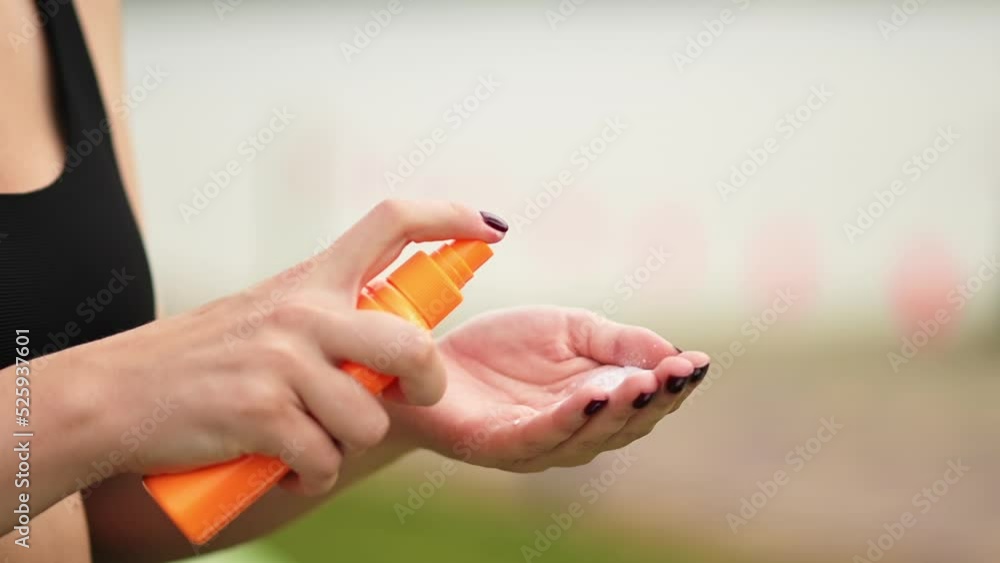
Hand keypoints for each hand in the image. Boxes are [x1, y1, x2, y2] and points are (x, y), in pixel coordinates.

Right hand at [58, 200, 504, 495]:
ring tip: (305, 438)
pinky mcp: (264, 412)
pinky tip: (283, 464)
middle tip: (411, 399)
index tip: (488, 225)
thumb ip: (327, 322)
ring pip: (368, 421)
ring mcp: (283, 362)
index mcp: (309, 279)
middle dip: (426, 385)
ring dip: (344, 444)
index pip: (390, 221)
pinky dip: (309, 474)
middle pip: (412, 345)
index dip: (448, 216)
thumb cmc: (198, 362)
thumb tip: (397, 346)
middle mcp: (303, 312)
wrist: (113, 396)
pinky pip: (325, 460)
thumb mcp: (266, 319)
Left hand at [387, 306, 709, 470]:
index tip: (698, 362)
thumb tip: (671, 352)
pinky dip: (571, 417)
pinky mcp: (501, 445)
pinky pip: (542, 436)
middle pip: (627, 424)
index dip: (674, 384)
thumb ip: (615, 340)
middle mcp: (575, 429)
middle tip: (679, 374)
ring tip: (645, 383)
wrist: (426, 356)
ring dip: (621, 410)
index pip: (646, 399)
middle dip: (657, 398)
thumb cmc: (499, 348)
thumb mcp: (567, 329)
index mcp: (596, 400)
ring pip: (591, 435)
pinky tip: (592, 395)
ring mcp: (539, 442)